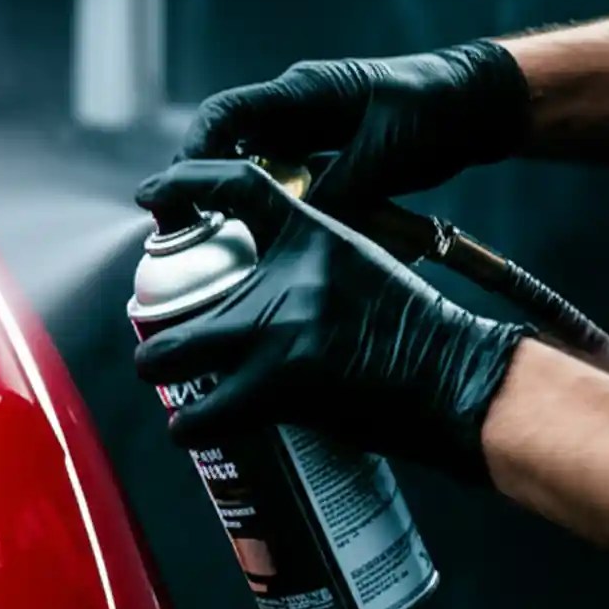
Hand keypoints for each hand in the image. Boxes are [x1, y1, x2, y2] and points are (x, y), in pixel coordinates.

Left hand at [133, 160, 532, 482]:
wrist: (459, 378)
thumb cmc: (411, 328)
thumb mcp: (356, 263)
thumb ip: (300, 261)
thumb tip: (243, 282)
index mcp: (311, 234)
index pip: (236, 184)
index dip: (184, 182)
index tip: (149, 193)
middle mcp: (288, 276)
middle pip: (179, 290)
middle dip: (154, 324)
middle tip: (158, 346)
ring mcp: (279, 330)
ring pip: (169, 355)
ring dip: (161, 375)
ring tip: (171, 389)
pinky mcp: (279, 386)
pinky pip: (202, 412)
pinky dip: (190, 425)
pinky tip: (192, 426)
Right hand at [178, 40, 531, 210]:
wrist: (474, 107)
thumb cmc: (434, 112)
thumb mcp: (384, 155)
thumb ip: (339, 191)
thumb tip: (297, 232)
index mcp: (300, 93)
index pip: (224, 114)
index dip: (192, 151)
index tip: (174, 189)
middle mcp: (292, 113)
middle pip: (224, 146)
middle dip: (197, 186)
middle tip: (179, 229)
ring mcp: (304, 137)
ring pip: (246, 171)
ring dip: (227, 204)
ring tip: (209, 245)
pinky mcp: (319, 161)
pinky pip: (278, 189)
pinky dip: (264, 214)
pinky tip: (258, 245)